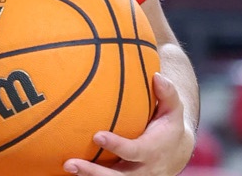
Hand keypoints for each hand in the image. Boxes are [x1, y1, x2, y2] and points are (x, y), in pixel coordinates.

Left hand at [63, 74, 195, 175]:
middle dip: (94, 172)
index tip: (97, 135)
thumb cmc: (169, 126)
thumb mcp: (174, 110)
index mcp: (152, 151)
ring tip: (67, 166)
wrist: (175, 154)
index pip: (133, 151)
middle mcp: (142, 170)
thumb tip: (157, 76)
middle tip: (71, 163)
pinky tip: (69, 171)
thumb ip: (168, 93)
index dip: (116, 145)